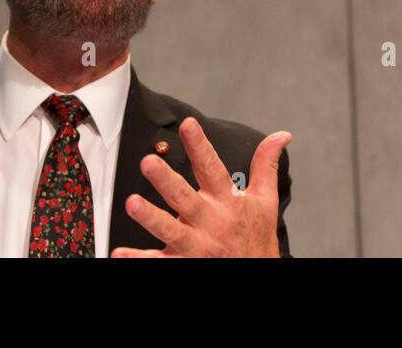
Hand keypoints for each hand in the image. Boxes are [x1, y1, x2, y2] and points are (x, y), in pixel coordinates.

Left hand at [111, 117, 291, 257]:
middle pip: (184, 197)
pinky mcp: (183, 264)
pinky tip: (119, 253)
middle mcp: (210, 222)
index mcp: (227, 202)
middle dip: (166, 180)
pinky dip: (138, 259)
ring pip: (169, 230)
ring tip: (132, 203)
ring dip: (150, 217)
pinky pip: (158, 263)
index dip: (200, 145)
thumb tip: (281, 135)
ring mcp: (195, 246)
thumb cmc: (257, 238)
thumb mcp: (266, 200)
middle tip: (148, 162)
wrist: (258, 276)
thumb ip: (266, 165)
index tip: (187, 124)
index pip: (213, 168)